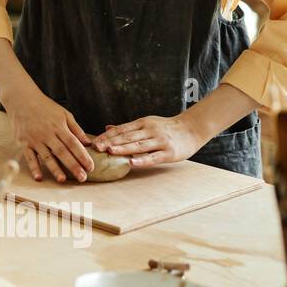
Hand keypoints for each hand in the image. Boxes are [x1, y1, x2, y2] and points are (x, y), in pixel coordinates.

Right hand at [5, 87, 94, 182]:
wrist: (21, 99)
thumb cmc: (45, 107)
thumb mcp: (64, 114)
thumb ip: (76, 129)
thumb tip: (89, 143)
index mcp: (59, 126)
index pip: (73, 143)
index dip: (83, 156)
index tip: (91, 167)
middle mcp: (47, 133)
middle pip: (62, 152)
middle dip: (73, 166)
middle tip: (83, 178)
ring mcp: (34, 139)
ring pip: (46, 156)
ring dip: (55, 169)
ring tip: (63, 180)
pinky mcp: (23, 142)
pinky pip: (29, 157)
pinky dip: (34, 167)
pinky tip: (39, 177)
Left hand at [92, 112, 206, 166]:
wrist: (192, 129)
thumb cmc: (166, 128)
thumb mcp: (147, 123)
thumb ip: (128, 128)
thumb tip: (107, 128)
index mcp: (142, 123)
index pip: (121, 130)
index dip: (107, 136)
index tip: (94, 141)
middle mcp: (150, 131)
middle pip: (127, 137)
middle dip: (110, 141)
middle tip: (96, 147)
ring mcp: (159, 141)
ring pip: (138, 145)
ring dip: (123, 148)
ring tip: (109, 151)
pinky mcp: (168, 152)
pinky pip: (153, 157)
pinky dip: (142, 160)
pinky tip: (131, 163)